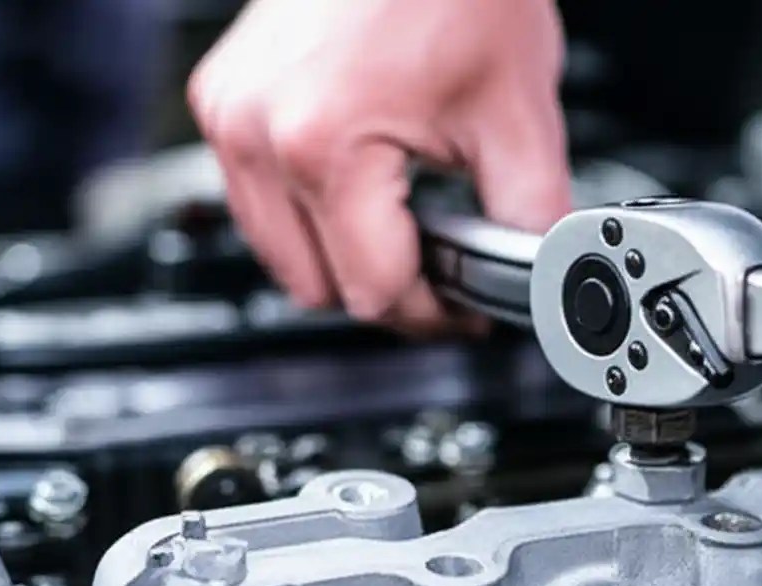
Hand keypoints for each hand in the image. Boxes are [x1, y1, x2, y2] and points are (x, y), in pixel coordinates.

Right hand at [188, 0, 570, 333]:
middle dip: (389, 290)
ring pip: (281, 253)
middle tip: (447, 269)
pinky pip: (260, 201)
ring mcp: (230, 114)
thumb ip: (530, 217)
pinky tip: (368, 188)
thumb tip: (536, 280)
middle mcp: (255, 133)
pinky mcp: (224, 98)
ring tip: (411, 223)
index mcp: (320, 145)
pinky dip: (312, 214)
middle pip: (317, 288)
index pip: (371, 292)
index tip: (467, 305)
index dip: (432, 312)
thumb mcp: (518, 113)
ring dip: (345, 257)